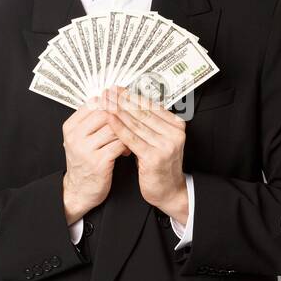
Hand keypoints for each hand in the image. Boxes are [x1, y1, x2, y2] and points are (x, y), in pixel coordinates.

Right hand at [62, 96, 130, 224]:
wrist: (79, 191)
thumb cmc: (84, 163)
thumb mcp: (81, 139)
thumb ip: (91, 122)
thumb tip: (110, 101)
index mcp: (71, 127)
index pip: (93, 104)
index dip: (111, 101)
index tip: (122, 102)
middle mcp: (76, 136)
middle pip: (104, 113)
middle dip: (121, 115)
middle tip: (132, 118)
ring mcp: (86, 149)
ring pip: (114, 128)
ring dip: (126, 131)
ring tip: (130, 136)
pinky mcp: (99, 162)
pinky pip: (119, 144)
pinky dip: (127, 144)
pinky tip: (128, 149)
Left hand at [102, 86, 187, 224]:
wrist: (169, 190)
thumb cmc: (160, 164)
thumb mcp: (159, 139)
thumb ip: (149, 123)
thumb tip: (129, 101)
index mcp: (176, 125)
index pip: (151, 105)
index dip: (132, 95)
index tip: (117, 89)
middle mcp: (174, 133)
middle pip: (143, 112)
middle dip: (122, 100)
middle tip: (107, 92)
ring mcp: (165, 145)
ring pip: (136, 123)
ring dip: (118, 110)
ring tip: (105, 102)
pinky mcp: (154, 156)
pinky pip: (132, 138)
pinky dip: (118, 127)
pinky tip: (108, 119)